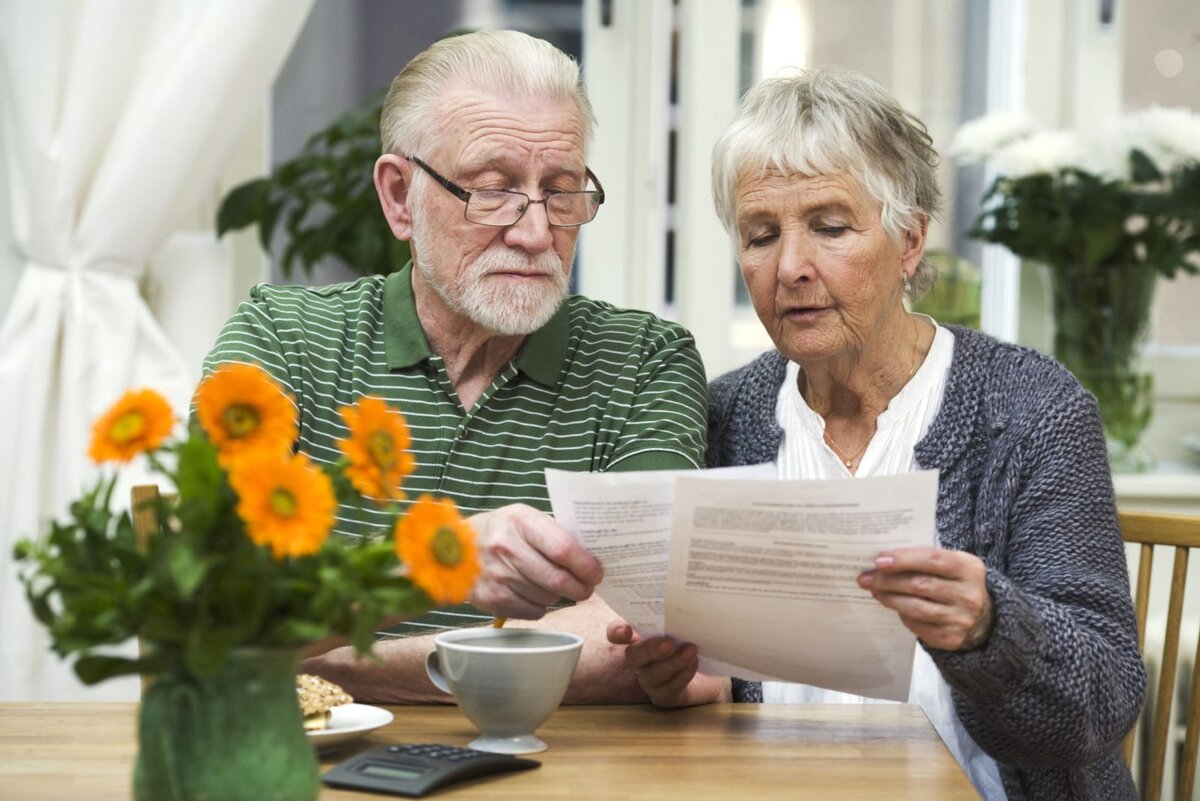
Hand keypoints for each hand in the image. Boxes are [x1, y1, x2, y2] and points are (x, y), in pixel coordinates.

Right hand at [467, 504, 602, 618]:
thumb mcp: (525, 519)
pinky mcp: (493, 599)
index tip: (597, 573)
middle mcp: (506, 547)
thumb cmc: (503, 531)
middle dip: (580, 588)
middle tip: (587, 588)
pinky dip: (541, 606)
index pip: (562, 548)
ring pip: (548, 598)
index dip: (585, 565)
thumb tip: (592, 557)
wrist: (456, 548)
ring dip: (559, 596)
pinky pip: (533, 611)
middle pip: (557, 580)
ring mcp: (498, 575)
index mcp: (520, 521)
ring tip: (555, 585)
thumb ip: (555, 533)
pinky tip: (534, 592)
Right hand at [606, 620, 730, 706]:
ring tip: (690, 651)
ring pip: (654, 674)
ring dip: (673, 662)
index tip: (626, 630)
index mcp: (637, 638)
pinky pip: (670, 688)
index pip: (616, 634)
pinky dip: (683, 675)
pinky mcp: (664, 695)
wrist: (707, 670)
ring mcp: (650, 680)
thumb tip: (682, 588)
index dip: (617, 632)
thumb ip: (675, 613)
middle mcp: (639, 660)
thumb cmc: (688, 640)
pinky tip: (693, 663)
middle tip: (668, 642)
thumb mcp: (681, 625)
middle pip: (634, 656)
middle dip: (650, 650)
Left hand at [857, 547, 993, 651]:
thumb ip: (925, 559)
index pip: (932, 560)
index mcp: (968, 568)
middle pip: (919, 585)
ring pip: (915, 607)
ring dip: (889, 598)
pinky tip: (893, 605)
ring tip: (874, 591)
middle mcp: (968, 595)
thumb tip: (884, 559)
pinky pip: (917, 625)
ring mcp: (960, 619)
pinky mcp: (950, 638)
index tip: (879, 561)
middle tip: (865, 577)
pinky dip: (902, 614)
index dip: (903, 559)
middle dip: (887, 580)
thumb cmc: (956, 582)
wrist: (985, 617)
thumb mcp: (952, 564)